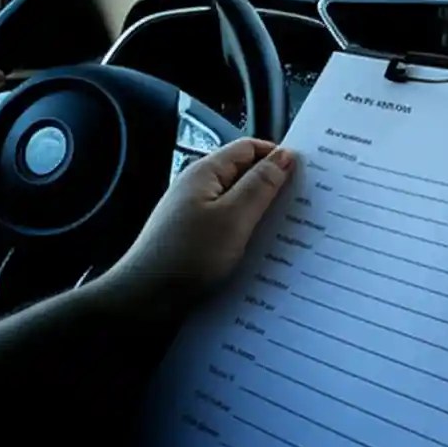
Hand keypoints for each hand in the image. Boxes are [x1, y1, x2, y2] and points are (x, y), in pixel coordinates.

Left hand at [94, 139, 294, 321]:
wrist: (145, 299)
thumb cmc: (186, 257)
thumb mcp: (234, 218)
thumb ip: (261, 185)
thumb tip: (284, 156)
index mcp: (205, 172)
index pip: (248, 148)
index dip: (277, 156)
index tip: (303, 174)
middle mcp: (197, 187)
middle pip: (243, 174)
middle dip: (272, 186)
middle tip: (299, 204)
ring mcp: (193, 211)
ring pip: (237, 201)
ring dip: (260, 212)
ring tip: (283, 229)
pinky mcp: (193, 235)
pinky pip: (228, 223)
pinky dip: (245, 231)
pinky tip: (258, 249)